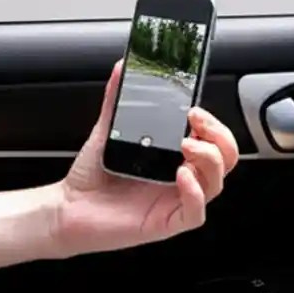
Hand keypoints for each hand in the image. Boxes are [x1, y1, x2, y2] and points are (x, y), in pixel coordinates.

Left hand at [53, 60, 239, 256]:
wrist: (68, 207)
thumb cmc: (92, 176)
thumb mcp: (107, 132)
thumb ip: (116, 101)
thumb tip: (122, 69)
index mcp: (174, 157)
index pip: (213, 140)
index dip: (214, 125)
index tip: (195, 108)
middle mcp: (180, 179)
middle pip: (225, 160)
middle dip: (219, 138)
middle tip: (196, 123)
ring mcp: (175, 202)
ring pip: (216, 185)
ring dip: (209, 161)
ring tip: (187, 145)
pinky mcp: (166, 224)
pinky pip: (195, 214)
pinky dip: (194, 193)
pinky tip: (181, 175)